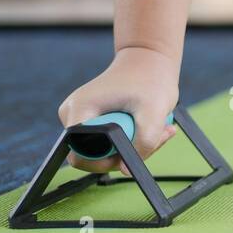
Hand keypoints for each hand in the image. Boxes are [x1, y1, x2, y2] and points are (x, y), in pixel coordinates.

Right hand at [57, 47, 179, 172]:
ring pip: (105, 150)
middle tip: (158, 136)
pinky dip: (134, 139)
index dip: (106, 162)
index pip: (80, 155)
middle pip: (93, 155)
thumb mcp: (155, 112)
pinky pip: (110, 142)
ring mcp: (80, 117)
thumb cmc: (152, 80)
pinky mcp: (91, 119)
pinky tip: (155, 125)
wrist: (149, 60)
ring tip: (161, 128)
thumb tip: (126, 172)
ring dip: (136, 146)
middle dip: (128, 153)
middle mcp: (72, 114)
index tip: (134, 151)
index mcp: (79, 109)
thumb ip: (145, 143)